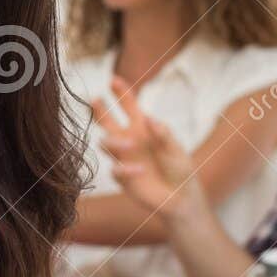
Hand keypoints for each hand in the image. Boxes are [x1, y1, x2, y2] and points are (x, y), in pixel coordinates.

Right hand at [94, 77, 202, 220]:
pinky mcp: (122, 177)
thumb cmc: (180, 169)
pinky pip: (115, 169)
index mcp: (143, 128)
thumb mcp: (176, 150)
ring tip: (129, 145)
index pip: (129, 106)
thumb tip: (149, 119)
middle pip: (108, 121)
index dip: (121, 92)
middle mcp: (129, 140)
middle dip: (100, 110)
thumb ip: (164, 134)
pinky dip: (125, 168)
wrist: (179, 197)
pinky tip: (139, 171)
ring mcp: (124, 158)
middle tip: (96, 100)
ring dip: (113, 141)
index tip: (113, 79)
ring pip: (105, 143)